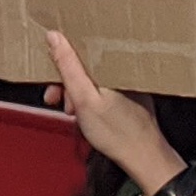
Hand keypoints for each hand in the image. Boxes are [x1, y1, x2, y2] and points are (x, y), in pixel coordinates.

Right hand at [45, 31, 194, 195]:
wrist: (145, 159)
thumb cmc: (117, 133)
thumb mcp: (83, 98)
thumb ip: (68, 66)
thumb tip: (55, 36)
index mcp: (112, 64)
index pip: (82, 47)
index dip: (62, 59)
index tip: (50, 72)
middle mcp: (123, 68)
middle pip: (85, 63)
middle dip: (67, 80)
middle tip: (57, 98)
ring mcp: (129, 81)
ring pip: (93, 77)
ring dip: (78, 92)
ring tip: (74, 112)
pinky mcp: (132, 94)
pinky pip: (105, 87)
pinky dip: (92, 97)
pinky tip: (88, 113)